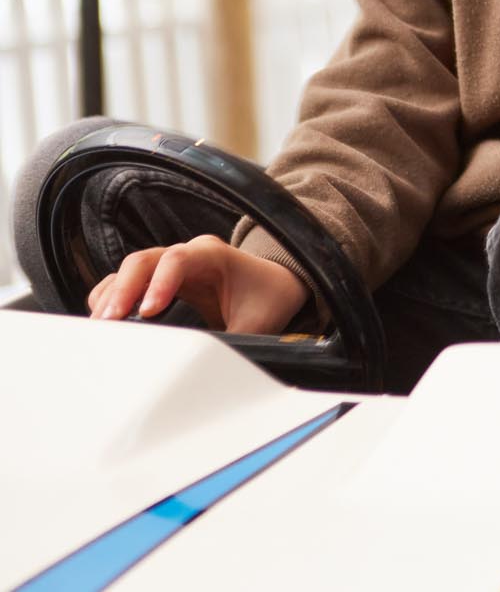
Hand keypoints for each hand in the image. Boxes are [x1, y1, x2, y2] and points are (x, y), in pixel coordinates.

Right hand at [87, 234, 309, 334]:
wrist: (274, 283)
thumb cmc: (268, 296)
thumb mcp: (260, 321)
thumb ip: (237, 341)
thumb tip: (212, 370)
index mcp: (213, 255)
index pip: (178, 260)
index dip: (159, 283)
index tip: (148, 312)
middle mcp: (187, 254)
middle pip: (143, 261)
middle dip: (123, 290)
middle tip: (108, 322)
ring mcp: (169, 265)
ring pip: (129, 271)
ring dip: (111, 297)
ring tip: (99, 328)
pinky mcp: (158, 280)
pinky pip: (126, 283)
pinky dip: (112, 299)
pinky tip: (105, 323)